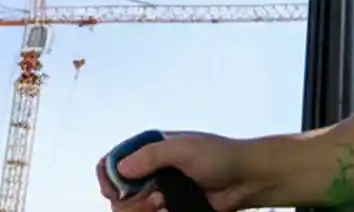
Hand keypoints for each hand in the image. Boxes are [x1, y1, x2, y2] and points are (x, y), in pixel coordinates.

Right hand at [95, 131, 253, 211]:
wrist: (245, 179)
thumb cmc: (220, 156)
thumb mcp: (184, 149)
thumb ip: (152, 156)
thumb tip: (121, 168)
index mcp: (150, 149)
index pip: (112, 163)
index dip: (108, 178)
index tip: (116, 190)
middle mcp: (150, 171)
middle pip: (117, 193)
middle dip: (130, 201)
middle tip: (155, 198)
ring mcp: (158, 191)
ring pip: (129, 209)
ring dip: (141, 211)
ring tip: (164, 204)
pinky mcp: (169, 208)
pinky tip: (169, 210)